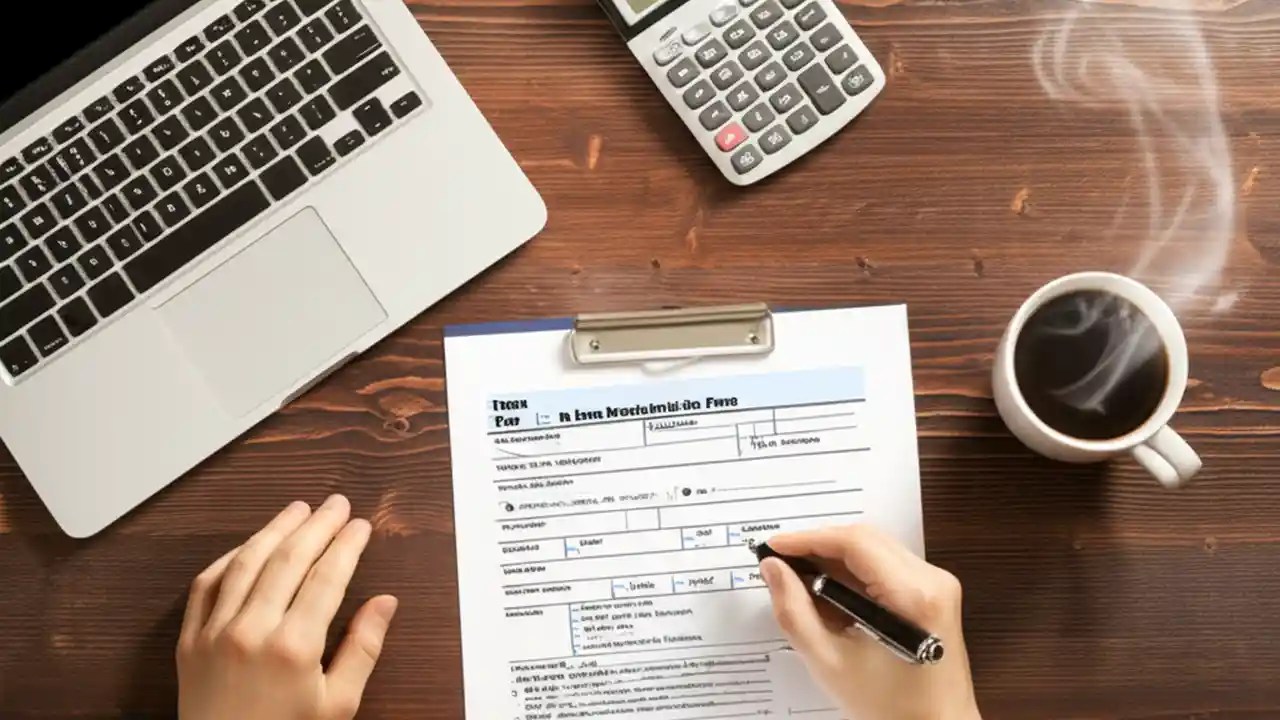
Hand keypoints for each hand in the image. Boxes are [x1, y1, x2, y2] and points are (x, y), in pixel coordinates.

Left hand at [177, 496, 397, 719]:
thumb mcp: (338, 705)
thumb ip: (363, 649)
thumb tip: (385, 602)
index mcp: (293, 648)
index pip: (327, 578)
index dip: (347, 545)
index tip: (360, 525)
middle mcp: (251, 632)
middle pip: (288, 560)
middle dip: (316, 525)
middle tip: (336, 503)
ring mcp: (214, 633)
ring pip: (246, 563)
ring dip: (274, 529)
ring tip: (298, 509)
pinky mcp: (189, 641)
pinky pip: (206, 585)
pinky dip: (229, 558)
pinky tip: (249, 545)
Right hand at [760, 525, 979, 719]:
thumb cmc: (892, 708)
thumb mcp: (830, 663)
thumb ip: (795, 611)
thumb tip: (774, 569)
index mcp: (913, 596)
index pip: (854, 543)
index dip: (808, 539)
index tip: (775, 547)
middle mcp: (933, 581)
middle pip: (865, 539)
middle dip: (819, 546)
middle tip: (782, 562)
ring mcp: (938, 585)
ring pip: (875, 549)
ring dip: (835, 558)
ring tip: (800, 579)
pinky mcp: (934, 593)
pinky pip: (887, 565)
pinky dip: (854, 572)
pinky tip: (829, 591)